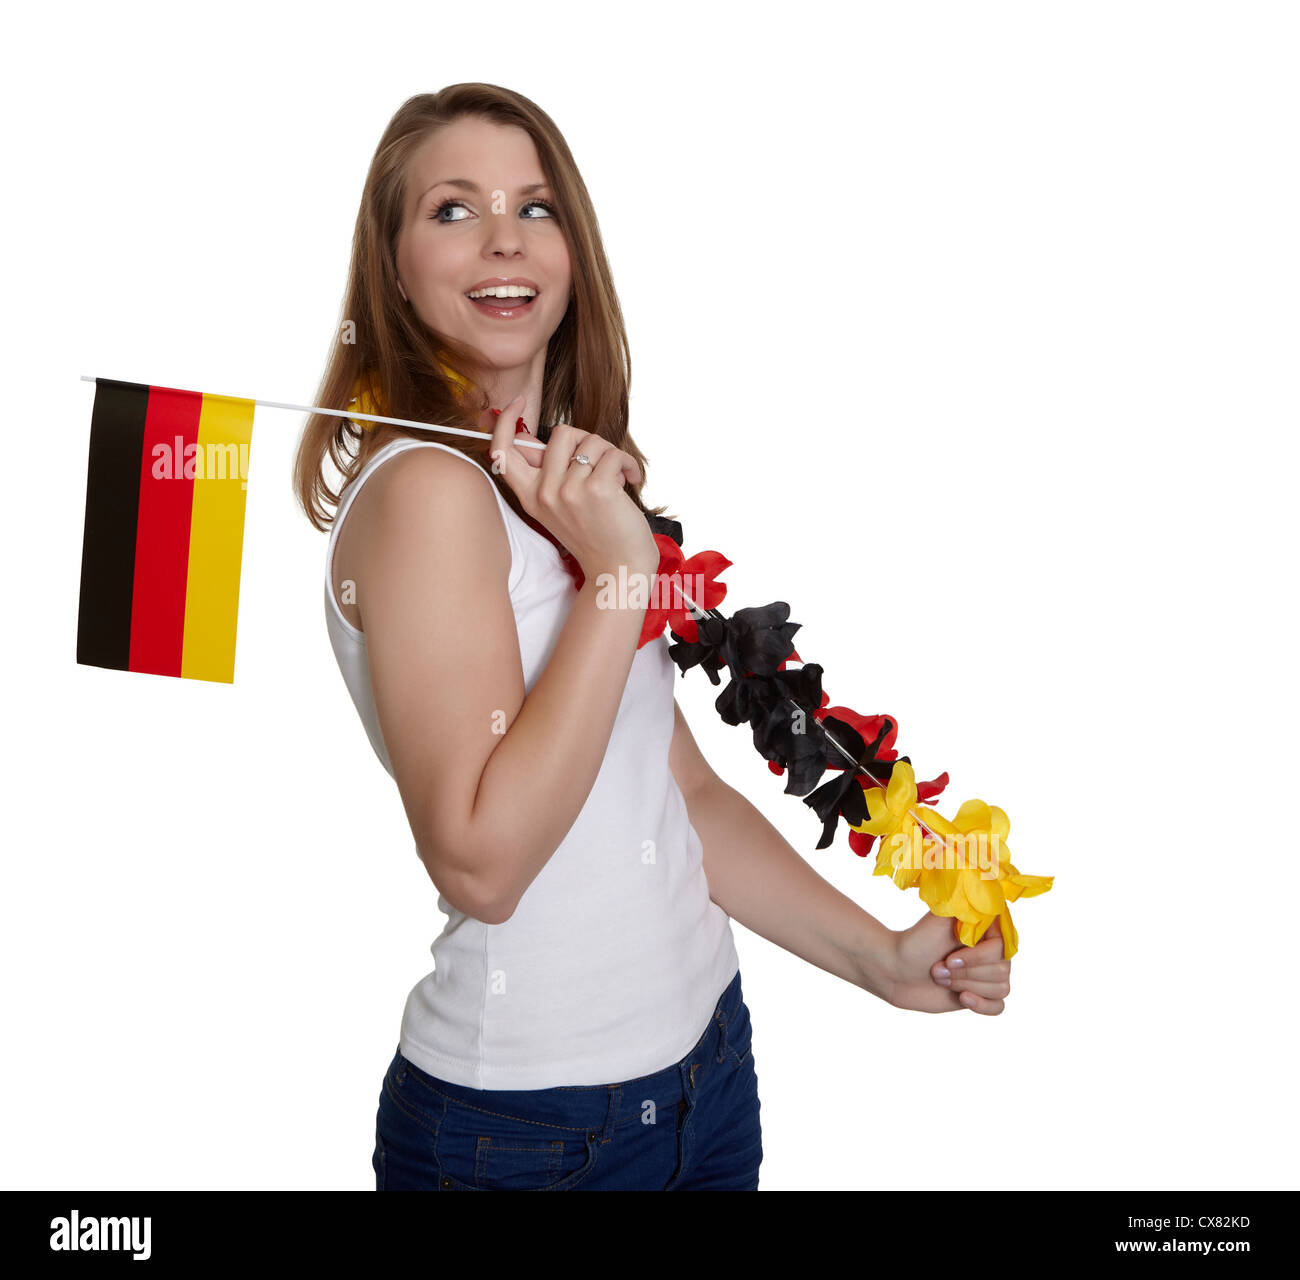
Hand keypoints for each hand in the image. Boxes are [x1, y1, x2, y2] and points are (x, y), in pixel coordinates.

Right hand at [488, 397, 658, 577]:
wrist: (617, 568)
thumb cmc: (595, 534)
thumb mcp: (557, 507)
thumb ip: (546, 474)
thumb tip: (532, 438)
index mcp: (530, 496)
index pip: (502, 451)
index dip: (504, 421)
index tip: (517, 402)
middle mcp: (544, 493)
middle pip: (560, 433)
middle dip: (587, 440)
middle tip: (599, 464)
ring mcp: (569, 492)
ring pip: (591, 441)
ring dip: (611, 454)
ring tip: (616, 478)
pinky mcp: (597, 491)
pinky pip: (613, 454)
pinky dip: (628, 464)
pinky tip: (631, 480)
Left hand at [885, 911, 1010, 1014]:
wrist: (895, 970)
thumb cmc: (916, 941)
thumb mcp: (940, 916)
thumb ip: (965, 900)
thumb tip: (983, 880)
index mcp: (987, 928)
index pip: (1001, 947)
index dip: (976, 957)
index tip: (949, 958)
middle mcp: (992, 949)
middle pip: (1001, 971)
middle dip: (964, 974)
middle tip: (937, 968)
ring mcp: (987, 973)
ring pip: (1000, 989)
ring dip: (964, 985)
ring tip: (940, 977)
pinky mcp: (981, 994)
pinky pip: (998, 1007)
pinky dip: (982, 1005)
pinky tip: (962, 999)